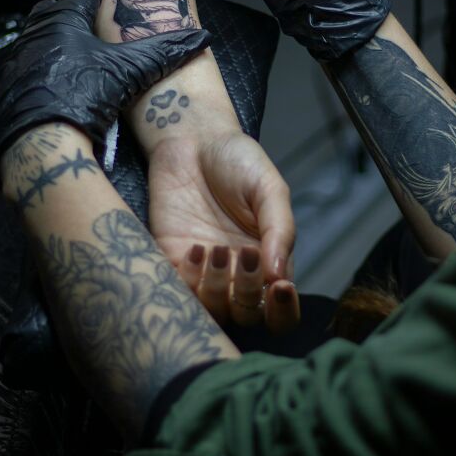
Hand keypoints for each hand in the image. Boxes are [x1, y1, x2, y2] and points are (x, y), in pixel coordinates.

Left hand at [0, 0, 210, 178]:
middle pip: (50, 12)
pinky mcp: (6, 89)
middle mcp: (36, 34)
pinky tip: (54, 85)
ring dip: (52, 44)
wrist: (41, 139)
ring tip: (72, 54)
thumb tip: (202, 38)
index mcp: (65, 21)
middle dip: (66, 11)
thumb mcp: (130, 72)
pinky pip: (25, 72)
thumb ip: (163, 54)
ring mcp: (17, 62)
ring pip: (35, 42)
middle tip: (83, 17)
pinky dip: (39, 73)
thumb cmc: (86, 94)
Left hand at [147, 131, 298, 332]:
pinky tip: (193, 248)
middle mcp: (238, 275)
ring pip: (213, 312)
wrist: (192, 139)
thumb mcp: (269, 188)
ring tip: (217, 248)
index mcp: (269, 262)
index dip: (284, 312)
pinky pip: (177, 292)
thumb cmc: (238, 161)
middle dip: (249, 293)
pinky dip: (187, 279)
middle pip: (248, 316)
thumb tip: (281, 276)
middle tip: (244, 253)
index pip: (282, 311)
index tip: (280, 287)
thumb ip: (280, 229)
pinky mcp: (170, 261)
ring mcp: (204, 272)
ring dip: (218, 288)